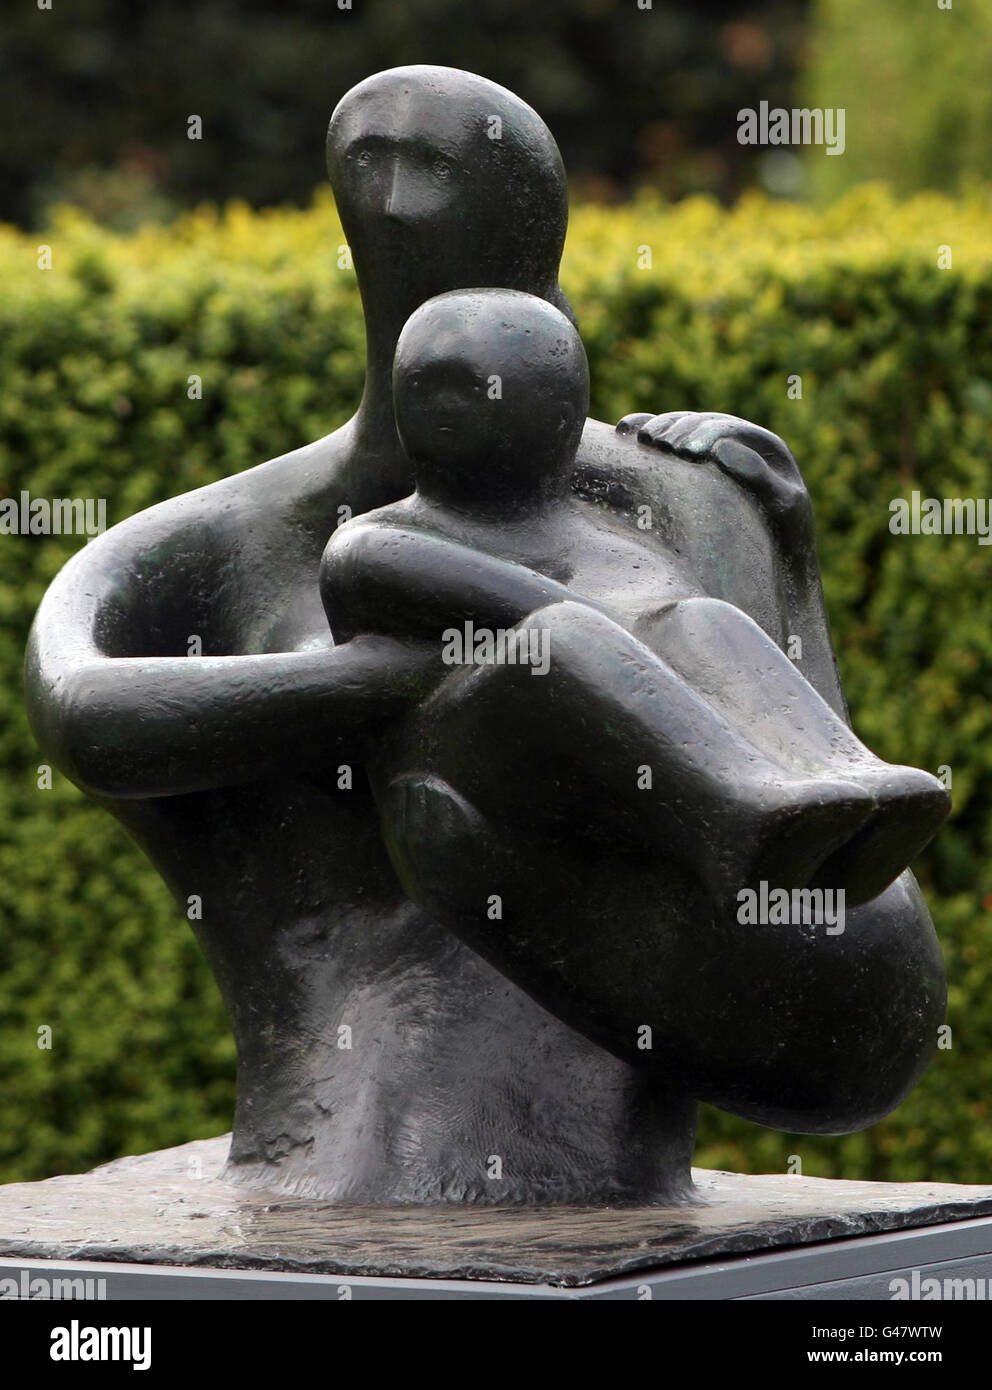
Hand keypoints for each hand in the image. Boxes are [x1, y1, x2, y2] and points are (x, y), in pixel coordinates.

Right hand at [616, 410, 811, 537]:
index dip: (705, 434)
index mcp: (764, 446)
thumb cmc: (784, 536)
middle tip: (659, 446)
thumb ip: (760, 477)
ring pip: (682, 426)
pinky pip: (667, 438)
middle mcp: (738, 441)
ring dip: (660, 429)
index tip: (686, 452)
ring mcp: (712, 449)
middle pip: (701, 423)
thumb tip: (723, 449)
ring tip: (644, 442)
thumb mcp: (784, 507)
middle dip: (679, 430)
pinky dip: (645, 429)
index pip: (729, 429)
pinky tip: (625, 430)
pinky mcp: (691, 461)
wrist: (777, 559)